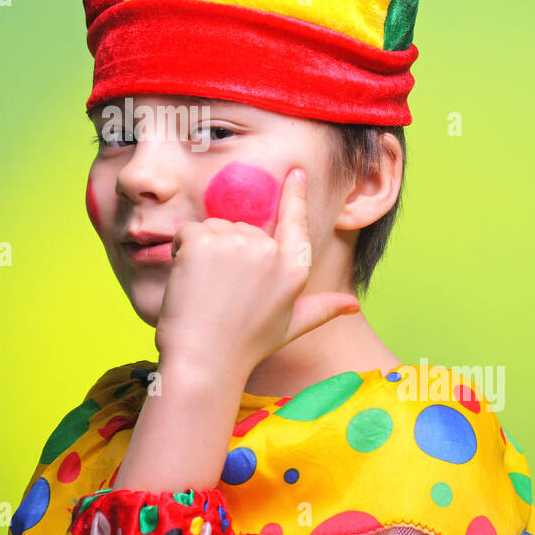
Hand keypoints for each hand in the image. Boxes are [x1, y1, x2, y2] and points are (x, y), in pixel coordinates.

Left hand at [154, 167, 360, 380]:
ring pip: (213, 228)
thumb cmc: (245, 346)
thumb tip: (353, 305)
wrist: (204, 361)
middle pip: (242, 228)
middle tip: (221, 292)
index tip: (296, 172)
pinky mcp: (205, 240)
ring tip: (206, 290)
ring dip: (203, 252)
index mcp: (294, 269)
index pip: (296, 221)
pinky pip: (189, 232)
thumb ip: (321, 309)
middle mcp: (271, 252)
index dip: (295, 195)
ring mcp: (238, 243)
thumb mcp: (289, 326)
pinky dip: (182, 251)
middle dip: (226, 250)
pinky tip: (188, 280)